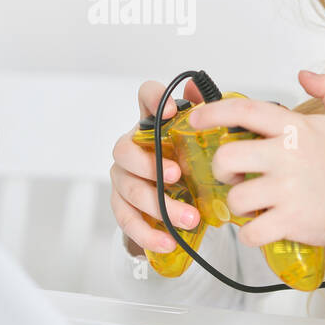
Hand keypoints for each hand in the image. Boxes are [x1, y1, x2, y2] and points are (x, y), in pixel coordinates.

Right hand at [109, 79, 205, 255]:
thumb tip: (195, 84)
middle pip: (124, 149)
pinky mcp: (122, 204)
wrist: (178, 197)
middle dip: (150, 164)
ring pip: (128, 188)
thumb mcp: (200, 138)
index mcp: (151, 122)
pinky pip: (126, 219)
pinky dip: (147, 232)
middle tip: (177, 175)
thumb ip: (202, 113)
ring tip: (189, 219)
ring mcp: (123, 176)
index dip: (153, 99)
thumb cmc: (187, 160)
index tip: (171, 111)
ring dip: (157, 204)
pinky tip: (167, 241)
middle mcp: (130, 147)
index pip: (145, 97)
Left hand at [183, 70, 324, 247]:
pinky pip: (250, 232)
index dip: (213, 112)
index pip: (244, 111)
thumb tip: (304, 75)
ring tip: (251, 203)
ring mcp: (287, 191)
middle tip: (231, 175)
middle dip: (220, 169)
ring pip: (235, 198)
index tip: (196, 119)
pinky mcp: (290, 222)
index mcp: (295, 129)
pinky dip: (249, 234)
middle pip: (227, 158)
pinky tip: (258, 227)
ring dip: (236, 204)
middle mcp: (287, 157)